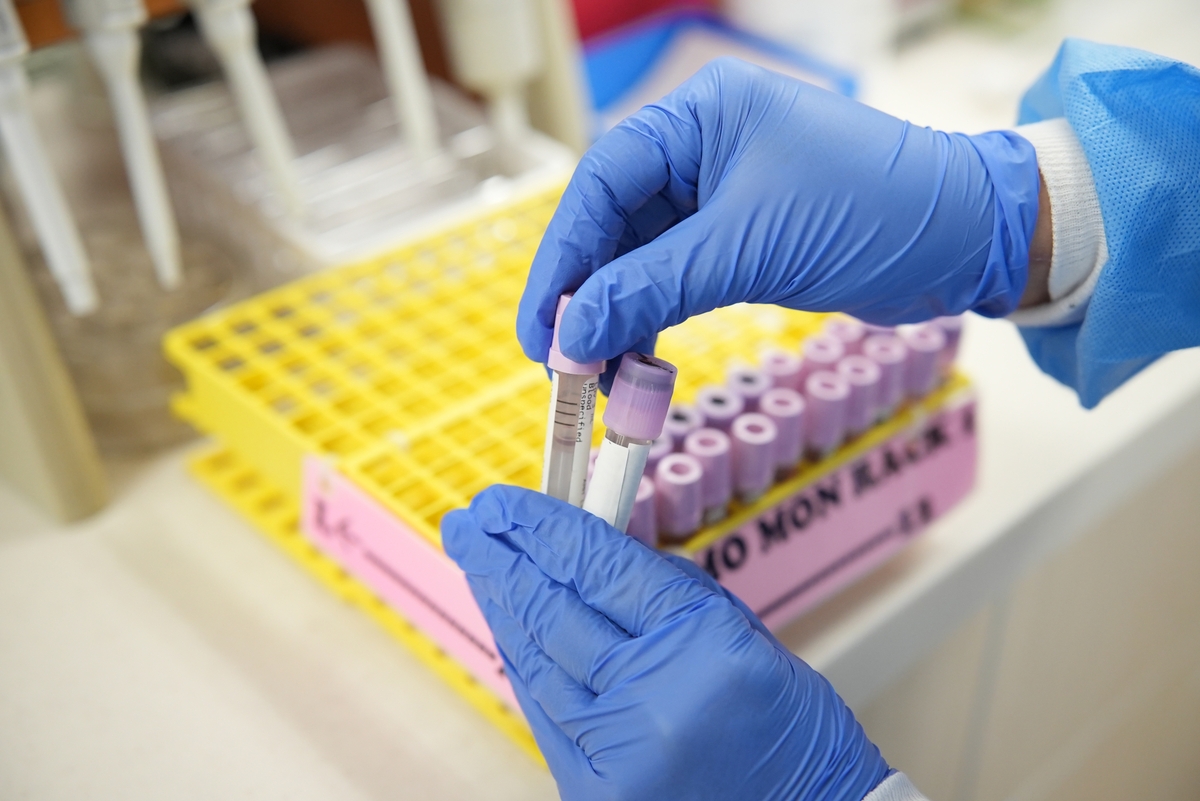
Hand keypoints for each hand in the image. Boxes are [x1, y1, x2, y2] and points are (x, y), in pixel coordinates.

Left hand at [442, 486, 890, 800]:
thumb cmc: (789, 730)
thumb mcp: (742, 634)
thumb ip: (664, 590)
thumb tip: (591, 548)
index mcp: (705, 644)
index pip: (600, 567)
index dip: (543, 527)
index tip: (505, 503)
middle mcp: (654, 698)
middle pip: (556, 610)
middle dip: (503, 559)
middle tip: (470, 524)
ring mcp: (617, 753)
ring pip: (538, 660)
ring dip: (504, 607)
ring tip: (480, 566)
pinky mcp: (593, 793)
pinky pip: (544, 712)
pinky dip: (525, 665)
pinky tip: (509, 628)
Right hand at [517, 57, 1039, 368]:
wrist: (968, 239)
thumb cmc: (873, 212)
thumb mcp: (748, 248)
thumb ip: (651, 289)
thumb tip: (572, 335)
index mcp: (700, 116)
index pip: (601, 182)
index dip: (563, 257)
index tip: (541, 324)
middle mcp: (703, 147)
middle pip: (613, 224)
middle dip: (585, 297)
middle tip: (558, 362)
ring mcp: (721, 195)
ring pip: (641, 260)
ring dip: (617, 319)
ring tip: (598, 380)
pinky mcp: (741, 239)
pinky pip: (675, 280)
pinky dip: (654, 323)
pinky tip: (637, 366)